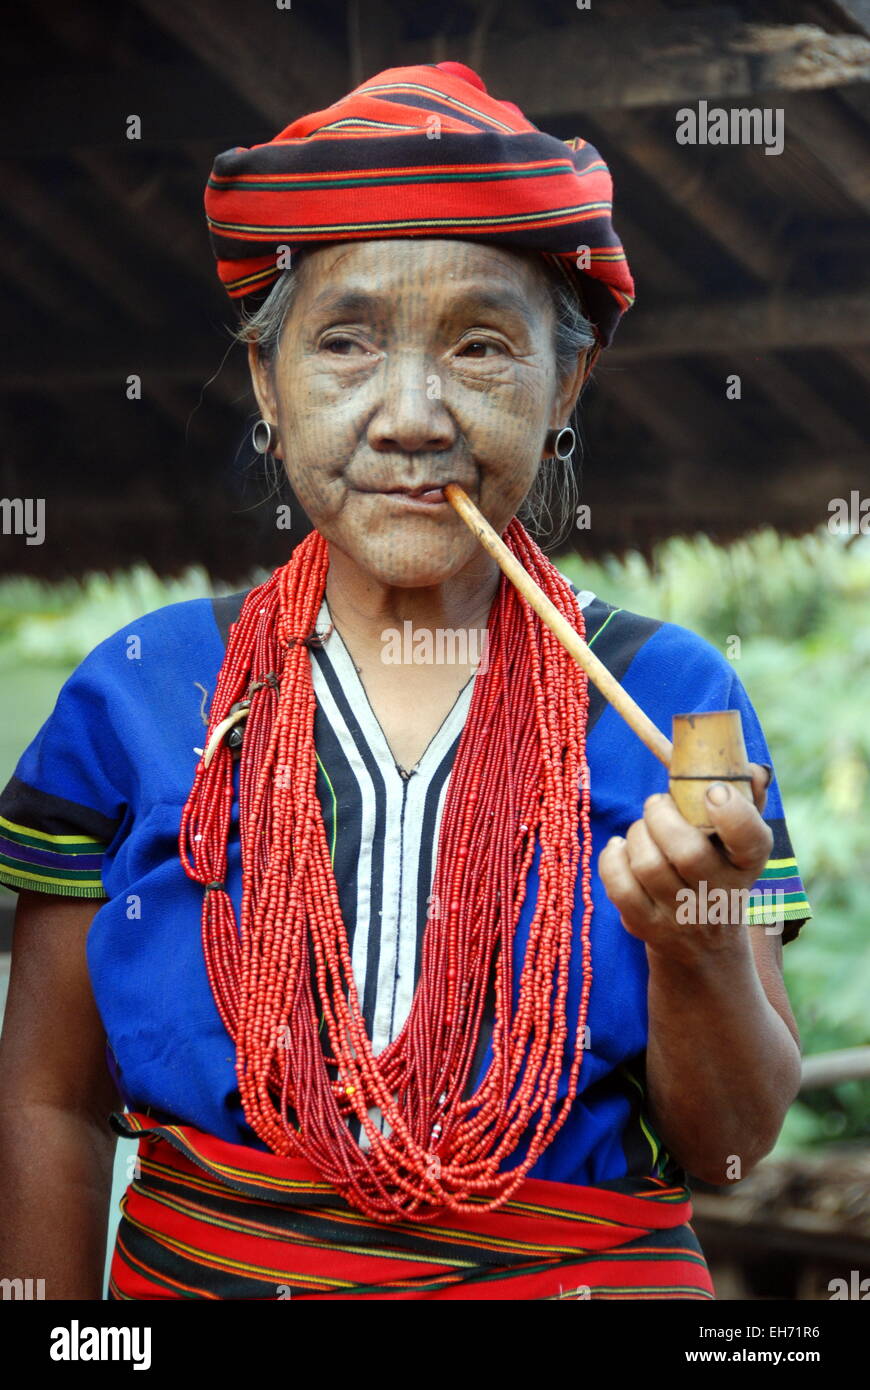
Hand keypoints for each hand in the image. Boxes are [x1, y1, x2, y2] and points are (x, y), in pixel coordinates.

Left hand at [598, 763, 773, 964]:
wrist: (705, 942)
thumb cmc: (719, 871)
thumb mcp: (738, 842)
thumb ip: (748, 800)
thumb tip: (753, 770)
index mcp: (748, 865)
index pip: (750, 841)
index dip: (732, 813)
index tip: (712, 791)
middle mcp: (720, 895)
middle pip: (688, 852)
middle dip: (661, 815)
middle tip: (656, 803)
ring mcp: (683, 916)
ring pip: (649, 866)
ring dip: (637, 834)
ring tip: (642, 828)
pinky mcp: (649, 928)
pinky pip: (621, 888)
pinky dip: (612, 858)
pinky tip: (620, 848)